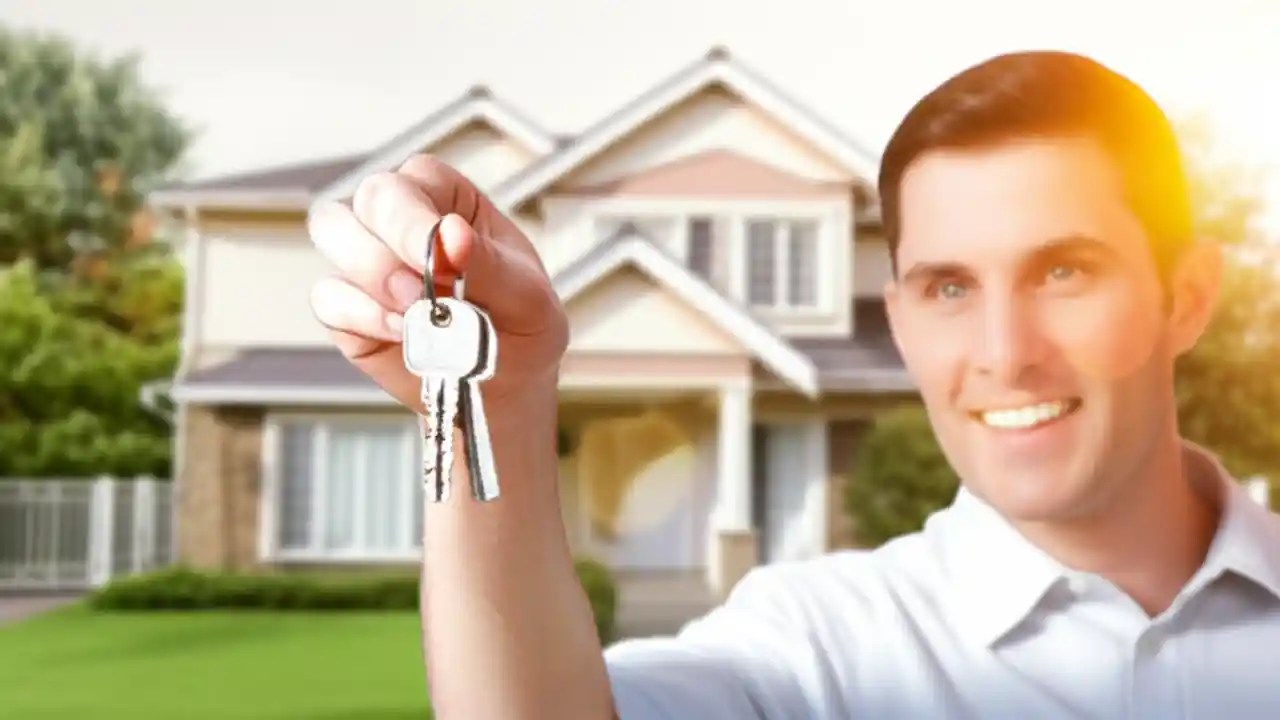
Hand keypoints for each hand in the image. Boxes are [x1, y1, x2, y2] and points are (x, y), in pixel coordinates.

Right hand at [306, 155, 567, 414]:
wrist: (506, 384)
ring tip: (417, 314)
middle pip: (355, 203)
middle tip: (421, 295)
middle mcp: (395, 216)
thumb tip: (450, 234)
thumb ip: (487, 263)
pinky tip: (404, 334)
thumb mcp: (525, 295)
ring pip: (332, 236)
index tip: (438, 262)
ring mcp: (365, 258)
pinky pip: (328, 298)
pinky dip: (364, 319)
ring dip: (371, 280)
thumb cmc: (521, 325)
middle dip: (383, 254)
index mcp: (442, 194)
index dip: (411, 221)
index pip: (406, 185)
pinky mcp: (346, 306)